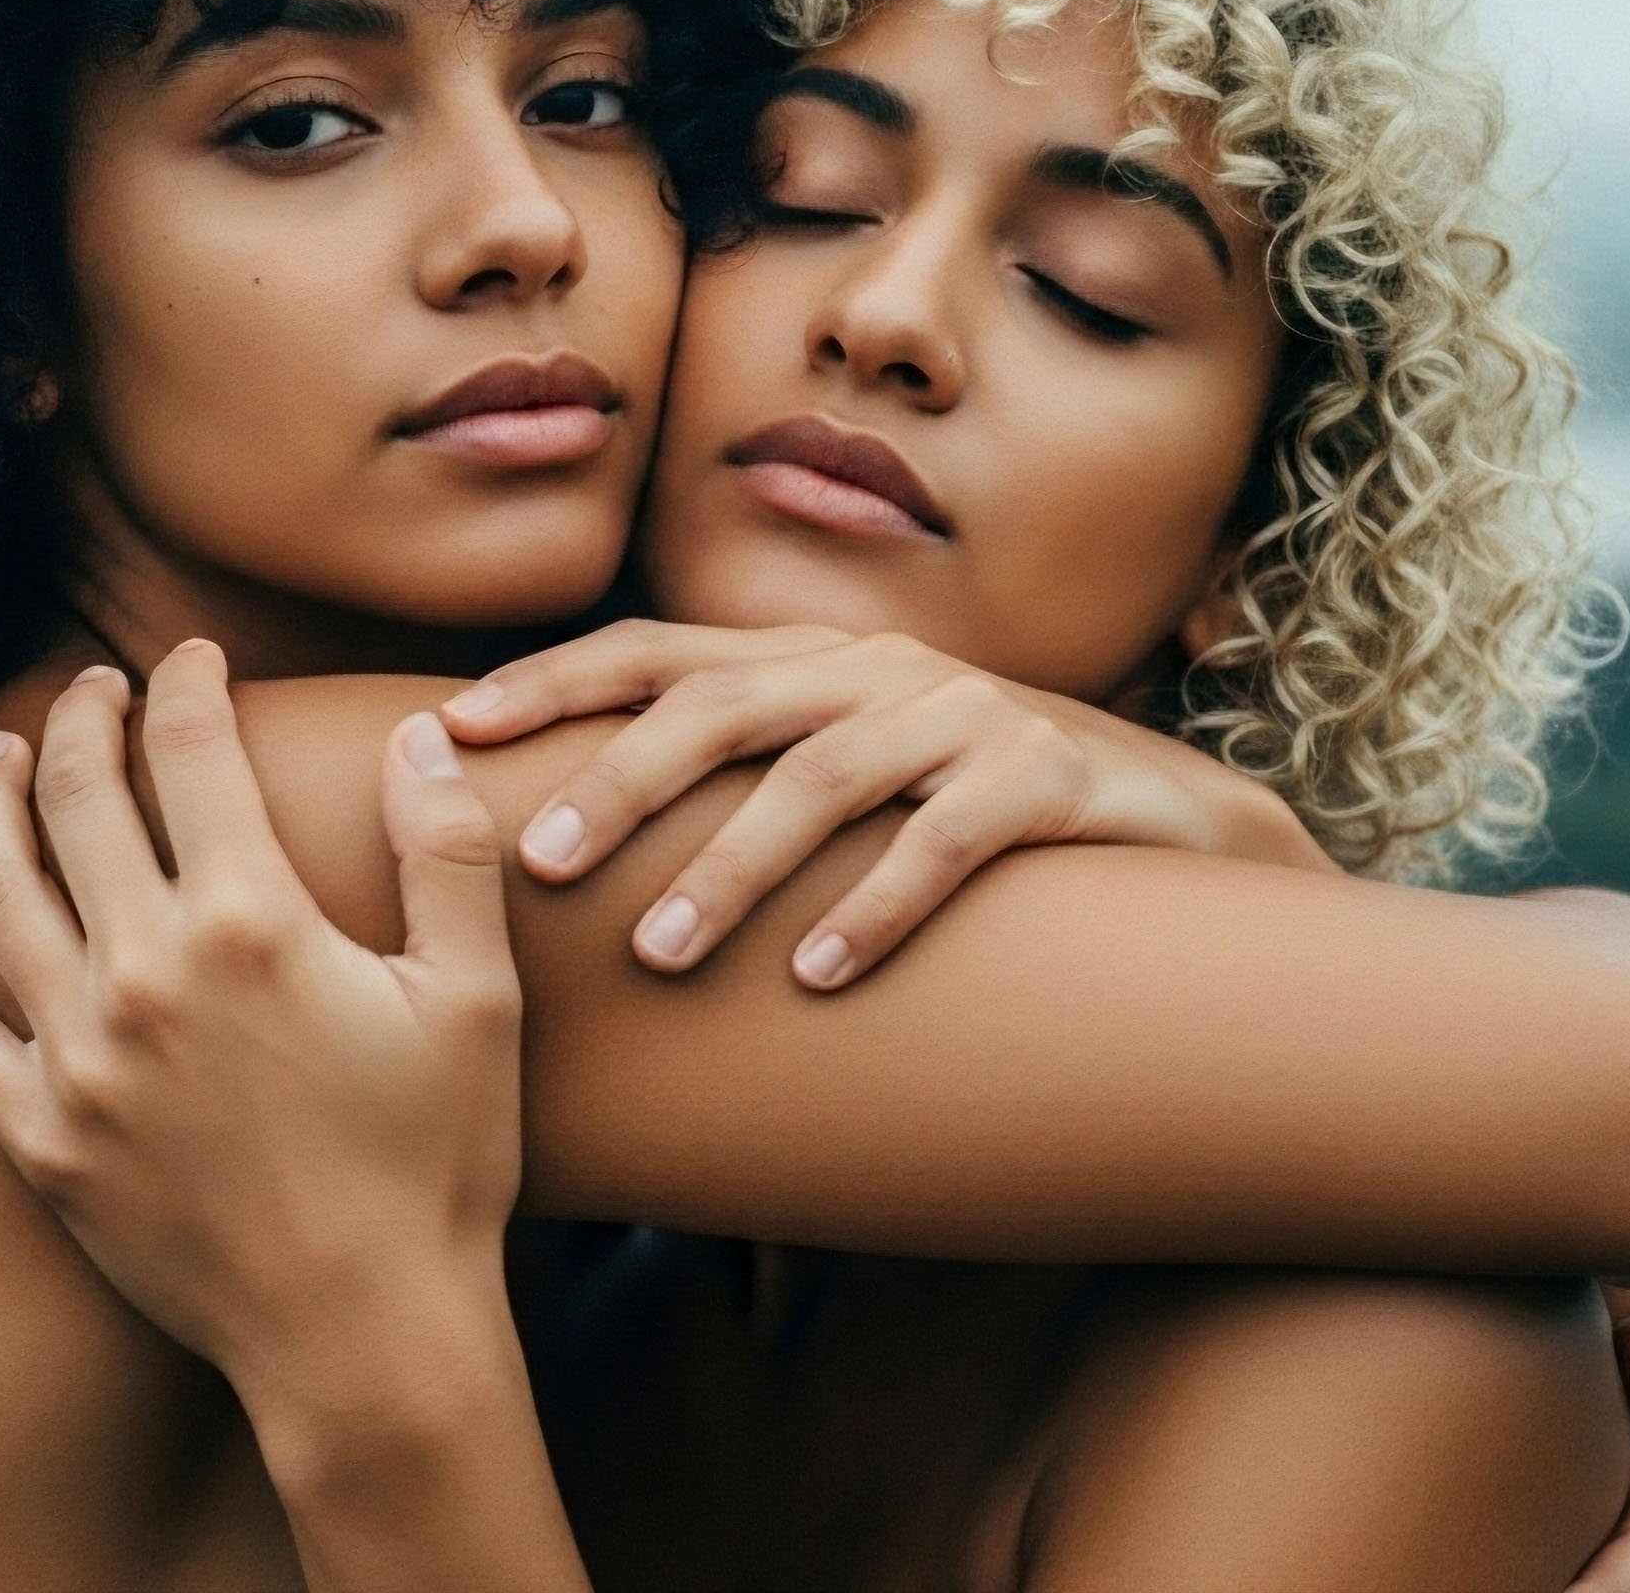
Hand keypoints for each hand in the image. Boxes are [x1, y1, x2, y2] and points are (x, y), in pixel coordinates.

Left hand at [0, 642, 526, 1418]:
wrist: (365, 1337)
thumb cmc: (437, 1167)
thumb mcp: (475, 996)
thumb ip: (443, 851)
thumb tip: (414, 735)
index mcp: (251, 923)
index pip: (195, 753)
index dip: (190, 685)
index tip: (191, 655)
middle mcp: (144, 974)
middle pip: (82, 802)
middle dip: (85, 721)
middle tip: (91, 686)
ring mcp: (77, 1059)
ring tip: (3, 758)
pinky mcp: (39, 1139)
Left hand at [439, 621, 1325, 988]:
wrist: (1179, 827)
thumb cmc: (974, 818)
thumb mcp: (857, 778)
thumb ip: (745, 783)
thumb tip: (574, 844)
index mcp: (816, 662)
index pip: (660, 652)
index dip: (554, 683)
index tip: (450, 731)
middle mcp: (881, 669)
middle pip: (723, 704)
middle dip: (619, 781)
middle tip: (538, 865)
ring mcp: (968, 714)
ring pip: (824, 777)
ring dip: (733, 866)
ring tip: (660, 953)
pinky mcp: (1049, 774)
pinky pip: (948, 839)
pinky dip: (877, 907)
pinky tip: (819, 977)